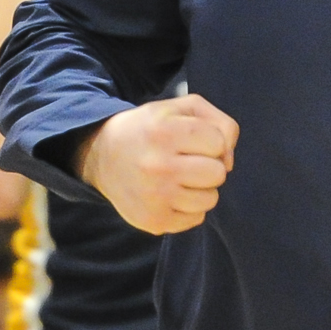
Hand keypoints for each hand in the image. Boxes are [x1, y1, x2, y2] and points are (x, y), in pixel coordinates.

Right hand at [77, 94, 238, 234]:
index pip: (219, 142)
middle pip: (218, 173)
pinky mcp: (154, 221)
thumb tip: (229, 161)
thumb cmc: (150, 130)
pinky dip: (188, 207)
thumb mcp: (179, 108)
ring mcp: (155, 196)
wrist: (102, 156)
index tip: (192, 141)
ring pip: (210, 199)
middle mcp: (158, 165)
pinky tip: (169, 194)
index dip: (212, 141)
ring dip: (200, 189)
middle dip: (209, 166)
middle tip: (187, 161)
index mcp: (163, 131)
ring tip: (178, 178)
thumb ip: (218, 123)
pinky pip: (197, 218)